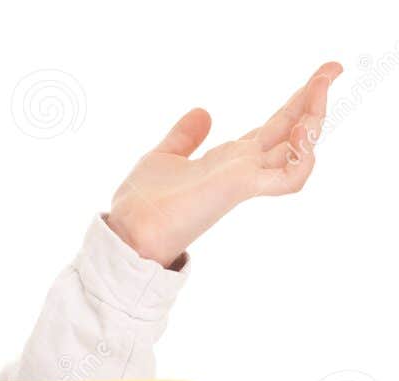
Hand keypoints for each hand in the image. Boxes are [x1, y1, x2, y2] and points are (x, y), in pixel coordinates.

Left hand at [106, 61, 342, 267]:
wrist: (128, 232)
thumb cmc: (142, 203)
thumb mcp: (164, 157)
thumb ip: (186, 136)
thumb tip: (203, 111)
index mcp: (230, 159)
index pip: (274, 127)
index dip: (296, 103)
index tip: (319, 77)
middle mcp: (244, 167)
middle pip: (291, 129)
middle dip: (313, 99)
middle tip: (333, 67)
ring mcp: (246, 178)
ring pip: (297, 148)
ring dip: (313, 118)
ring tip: (321, 87)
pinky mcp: (241, 188)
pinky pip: (288, 178)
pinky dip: (302, 158)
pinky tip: (304, 132)